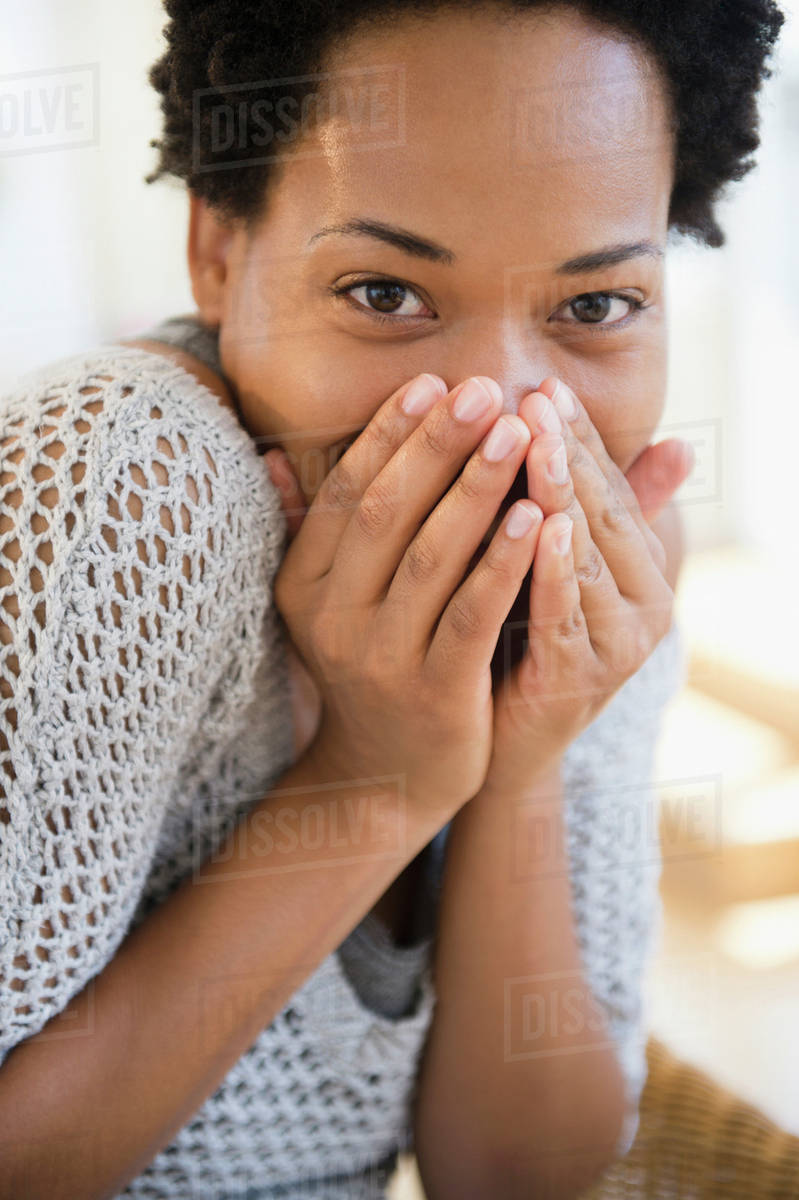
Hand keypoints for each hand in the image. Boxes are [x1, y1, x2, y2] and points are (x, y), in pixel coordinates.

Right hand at [263, 374, 542, 820]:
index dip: (387, 435)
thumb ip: (308, 532)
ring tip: (519, 434)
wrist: (389, 775)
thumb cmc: (373, 666)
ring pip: (430, 559)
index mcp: (304, 586)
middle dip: (437, 447)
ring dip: (476, 491)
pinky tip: (538, 516)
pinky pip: (471, 617)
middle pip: (386, 515)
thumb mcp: (327, 603)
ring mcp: (381, 659)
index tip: (431, 382)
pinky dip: (503, 563)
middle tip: (485, 389)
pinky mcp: (434, 694)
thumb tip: (271, 457)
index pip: (345, 494)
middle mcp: (333, 620)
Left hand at [479, 376, 691, 798]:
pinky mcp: (578, 681)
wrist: (502, 744)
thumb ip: (597, 507)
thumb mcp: (558, 564)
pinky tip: (537, 525)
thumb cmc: (524, 636)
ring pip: (586, 557)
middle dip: (567, 452)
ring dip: (561, 495)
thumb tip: (678, 444)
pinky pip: (563, 616)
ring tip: (536, 442)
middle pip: (601, 514)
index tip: (545, 386)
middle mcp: (643, 605)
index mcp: (641, 569)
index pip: (610, 489)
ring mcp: (615, 646)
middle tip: (535, 399)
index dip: (580, 437)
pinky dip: (551, 570)